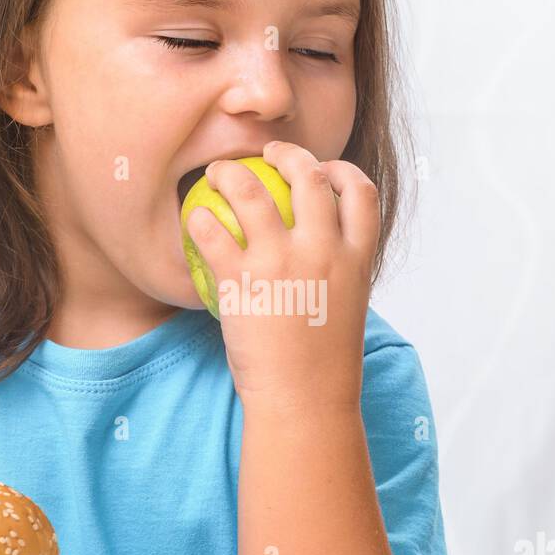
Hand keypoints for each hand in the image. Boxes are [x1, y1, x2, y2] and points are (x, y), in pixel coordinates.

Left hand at [183, 140, 378, 412]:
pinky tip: (193, 220)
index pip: (361, 193)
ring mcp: (283, 261)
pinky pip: (212, 231)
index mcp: (358, 258)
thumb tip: (316, 258)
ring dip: (229, 172)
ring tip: (216, 174)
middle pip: (309, 175)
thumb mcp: (345, 311)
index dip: (342, 171)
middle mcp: (324, 250)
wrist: (305, 402)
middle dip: (287, 152)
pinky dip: (198, 219)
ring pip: (252, 189)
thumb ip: (335, 276)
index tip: (325, 171)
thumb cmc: (321, 368)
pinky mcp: (243, 279)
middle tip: (266, 154)